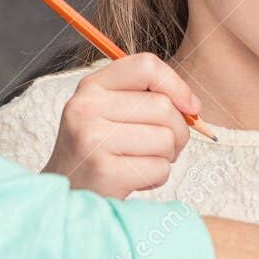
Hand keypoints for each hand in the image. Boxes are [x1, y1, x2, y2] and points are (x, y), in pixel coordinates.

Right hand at [41, 53, 200, 197]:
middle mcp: (87, 107)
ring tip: (142, 161)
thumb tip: (193, 106)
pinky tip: (134, 178)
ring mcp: (93, 139)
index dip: (176, 84)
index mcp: (91, 87)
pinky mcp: (105, 171)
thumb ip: (146, 97)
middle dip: (178, 130)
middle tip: (163, 146)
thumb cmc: (98, 150)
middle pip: (163, 106)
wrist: (66, 192)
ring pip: (166, 139)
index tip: (189, 106)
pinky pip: (159, 168)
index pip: (145, 66)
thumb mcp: (109, 111)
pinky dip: (156, 177)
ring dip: (166, 156)